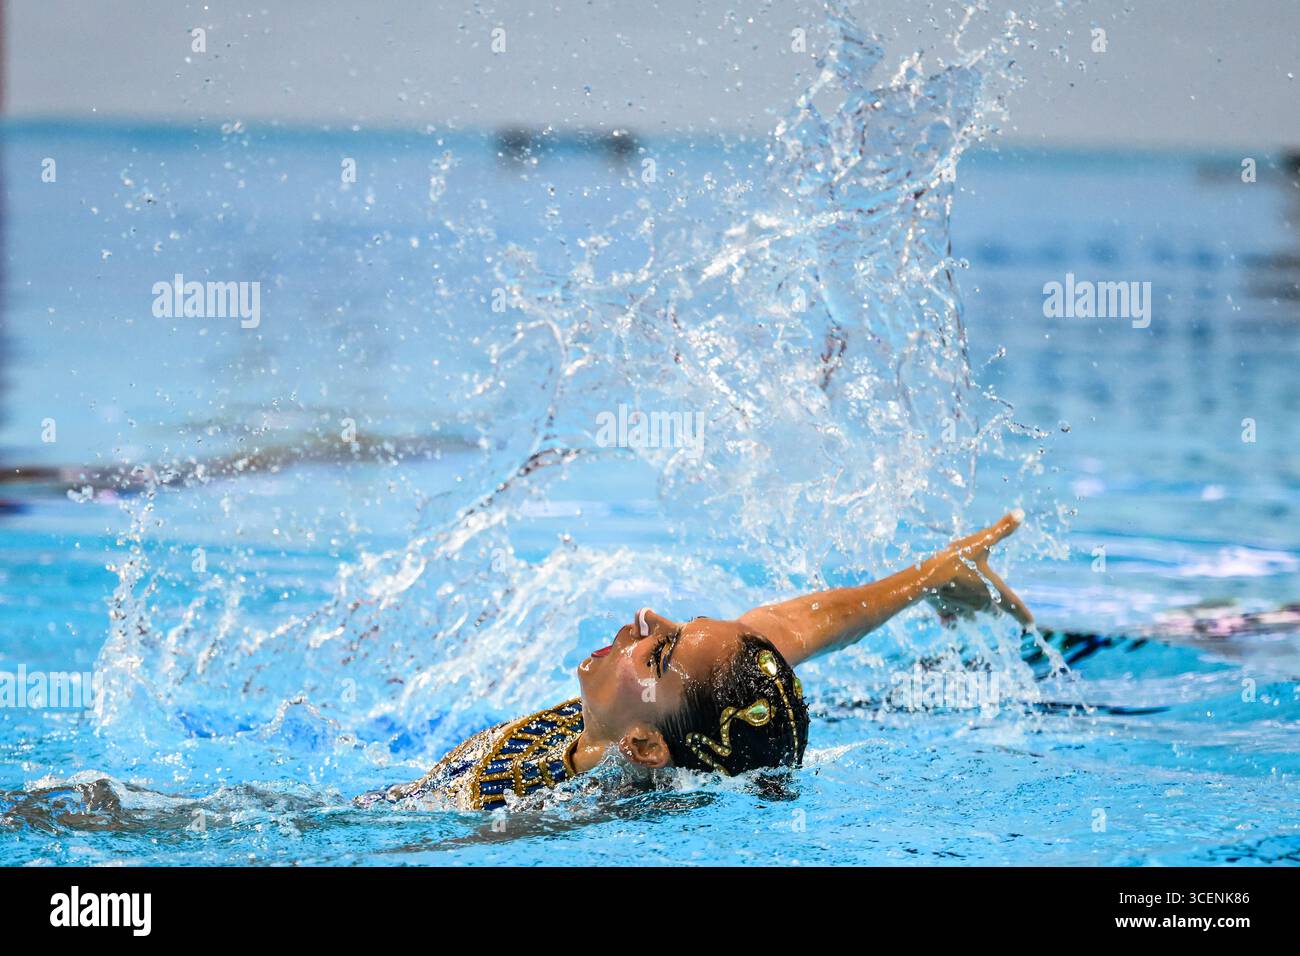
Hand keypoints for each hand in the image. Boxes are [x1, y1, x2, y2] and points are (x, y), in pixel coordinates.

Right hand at [924, 510, 1033, 626]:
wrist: (929, 576)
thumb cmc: (958, 559)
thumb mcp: (981, 541)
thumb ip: (1001, 529)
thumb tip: (1021, 513)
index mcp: (995, 589)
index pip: (1015, 607)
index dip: (1024, 616)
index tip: (1031, 624)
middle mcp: (982, 603)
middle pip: (993, 611)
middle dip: (994, 610)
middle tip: (996, 610)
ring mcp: (964, 608)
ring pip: (972, 615)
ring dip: (972, 613)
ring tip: (970, 612)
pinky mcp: (946, 610)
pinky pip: (951, 619)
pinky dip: (951, 619)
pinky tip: (947, 617)